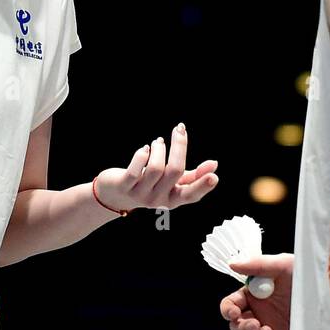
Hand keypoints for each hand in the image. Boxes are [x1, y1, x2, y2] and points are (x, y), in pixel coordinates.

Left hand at [94, 122, 217, 211]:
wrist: (114, 196)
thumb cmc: (148, 185)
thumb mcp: (171, 182)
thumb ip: (193, 175)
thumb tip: (214, 164)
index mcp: (173, 199)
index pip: (191, 195)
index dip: (202, 186)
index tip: (214, 175)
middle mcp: (158, 199)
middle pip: (174, 171)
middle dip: (179, 147)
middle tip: (180, 129)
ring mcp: (141, 194)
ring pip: (155, 168)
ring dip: (159, 149)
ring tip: (158, 142)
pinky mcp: (125, 186)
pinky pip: (135, 171)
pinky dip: (142, 155)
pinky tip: (145, 149)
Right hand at [220, 253, 294, 329]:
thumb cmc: (304, 271)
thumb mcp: (282, 264)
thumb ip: (257, 264)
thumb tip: (232, 263)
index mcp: (254, 294)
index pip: (231, 304)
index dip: (228, 310)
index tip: (234, 312)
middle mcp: (260, 312)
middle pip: (237, 326)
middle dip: (240, 327)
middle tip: (254, 324)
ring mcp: (272, 327)